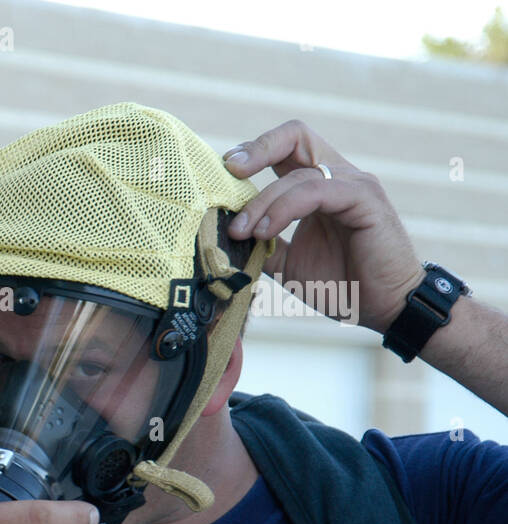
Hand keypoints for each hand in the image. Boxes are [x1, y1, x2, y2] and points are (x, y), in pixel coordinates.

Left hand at [223, 119, 425, 333]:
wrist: (382, 307)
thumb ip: (260, 244)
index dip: (254, 151)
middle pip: (296, 135)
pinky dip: (283, 209)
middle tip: (228, 170)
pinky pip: (316, 191)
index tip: (225, 172)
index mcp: (319, 185)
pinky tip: (264, 232)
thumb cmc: (342, 284)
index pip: (286, 147)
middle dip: (257, 148)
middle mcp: (338, 176)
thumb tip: (221, 236)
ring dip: (261, 203)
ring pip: (298, 174)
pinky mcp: (365, 199)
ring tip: (241, 231)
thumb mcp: (287, 262)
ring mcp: (354, 184)